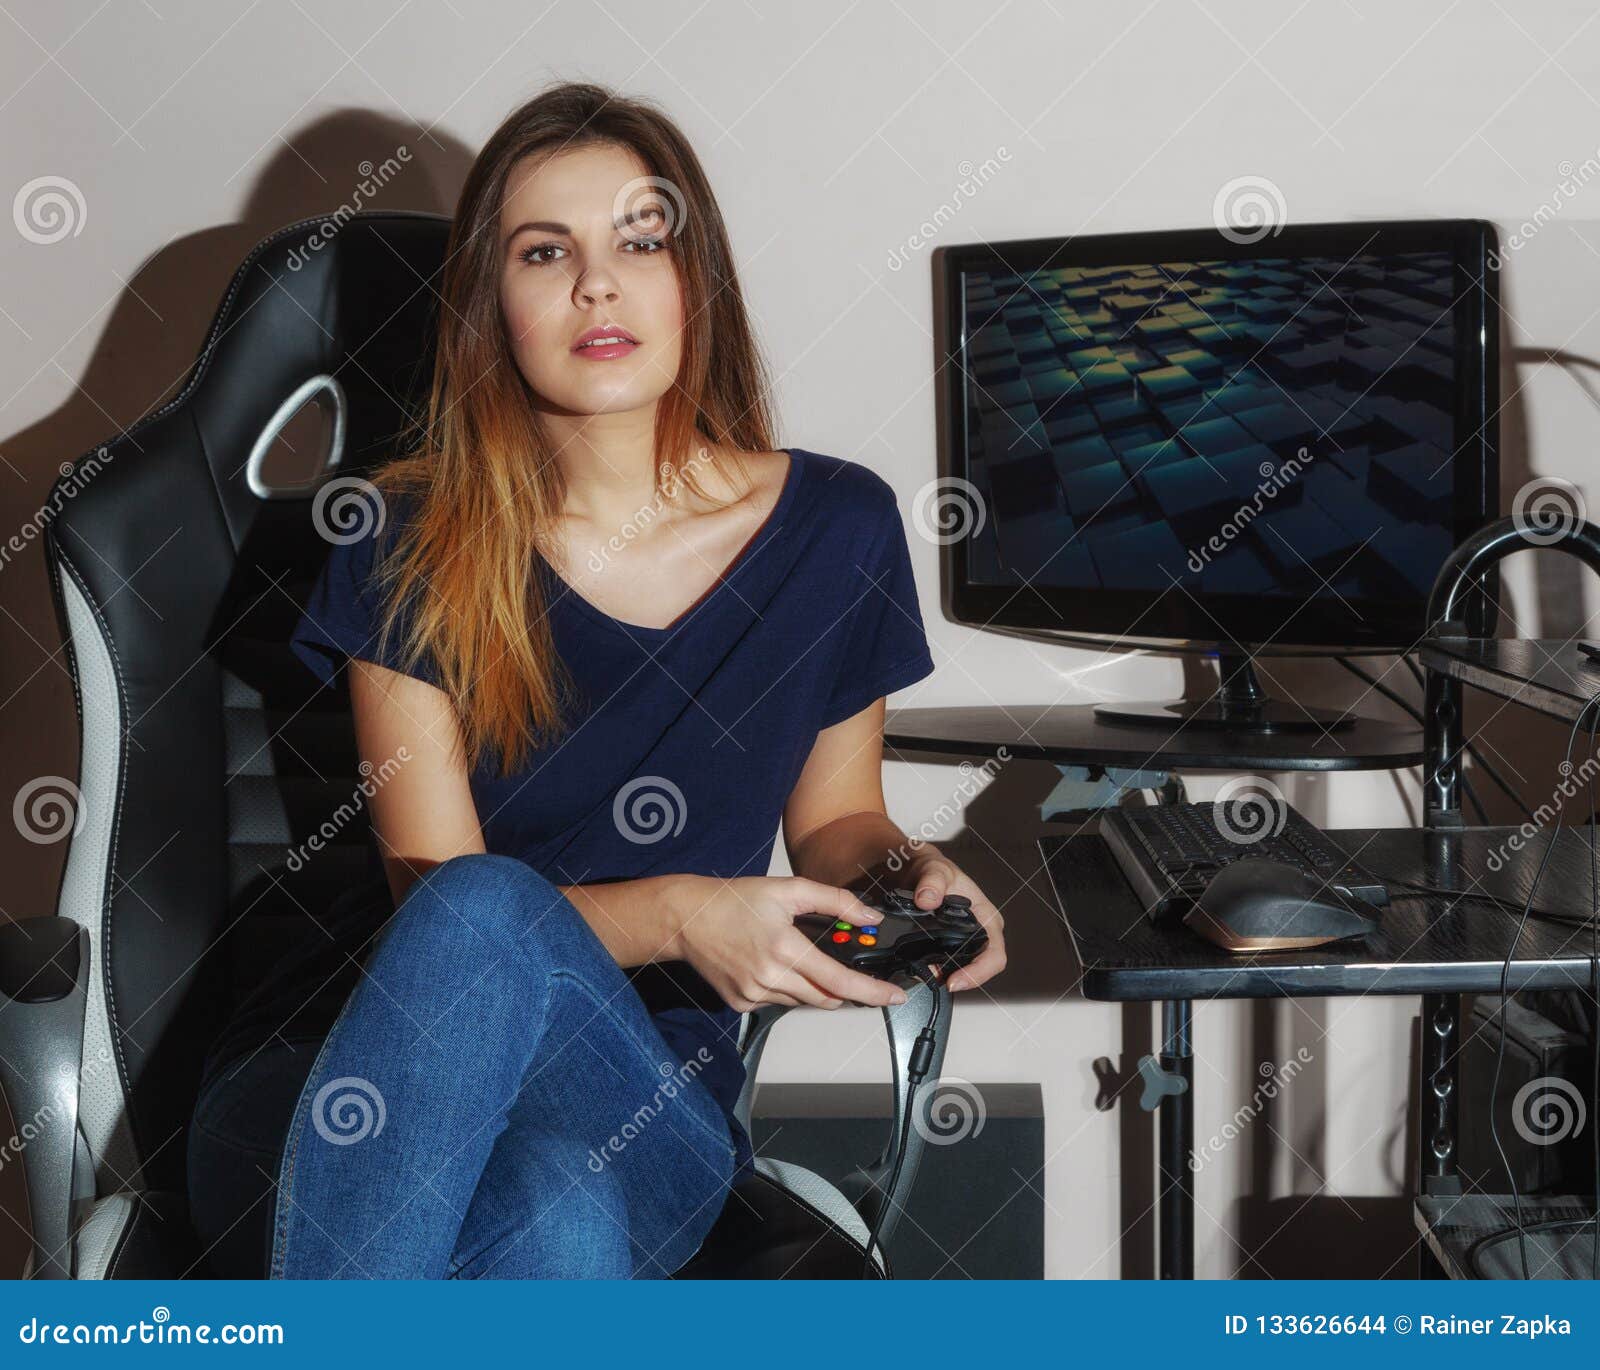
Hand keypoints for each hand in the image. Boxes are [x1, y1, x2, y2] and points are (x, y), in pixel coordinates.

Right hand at [668, 875, 910, 1013]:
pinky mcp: (741, 1004)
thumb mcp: (789, 890)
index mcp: (786, 949)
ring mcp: (754, 995)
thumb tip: (868, 918)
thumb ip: (835, 901)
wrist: (688, 918)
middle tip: (846, 970)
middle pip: (826, 997)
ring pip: (802, 1001)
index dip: (872, 992)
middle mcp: (770, 978)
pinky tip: (770, 965)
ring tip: (794, 956)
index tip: (893, 996)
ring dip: (812, 986)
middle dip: (843, 988)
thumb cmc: (735, 900)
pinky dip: (785, 989)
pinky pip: (777, 1003)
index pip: (840, 981)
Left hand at [871, 847, 1005, 992]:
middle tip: (941, 982)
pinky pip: (947, 965)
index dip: (979, 972)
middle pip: (981, 968)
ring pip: (964, 969)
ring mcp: (964, 940)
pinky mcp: (948, 946)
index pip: (994, 954)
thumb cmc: (934, 869)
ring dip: (948, 976)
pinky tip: (923, 969)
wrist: (915, 870)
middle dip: (963, 979)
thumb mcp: (935, 869)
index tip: (957, 979)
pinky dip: (936, 970)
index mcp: (986, 916)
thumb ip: (933, 882)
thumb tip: (928, 899)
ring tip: (928, 975)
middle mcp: (979, 931)